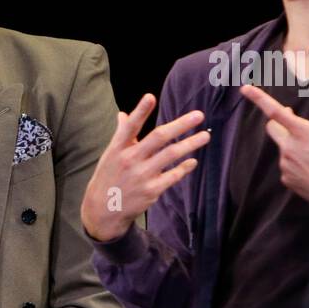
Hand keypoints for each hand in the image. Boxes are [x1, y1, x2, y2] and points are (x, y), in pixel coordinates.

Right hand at [81, 94, 209, 241]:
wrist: (103, 210)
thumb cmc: (108, 177)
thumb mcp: (110, 155)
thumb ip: (121, 134)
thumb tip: (123, 114)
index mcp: (118, 149)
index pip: (129, 127)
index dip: (140, 112)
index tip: (150, 97)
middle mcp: (130, 160)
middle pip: (158, 137)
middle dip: (180, 125)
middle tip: (199, 115)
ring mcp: (141, 175)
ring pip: (170, 155)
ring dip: (190, 144)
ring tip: (205, 136)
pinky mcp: (151, 191)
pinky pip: (172, 176)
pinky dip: (184, 167)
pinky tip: (193, 161)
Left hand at [240, 85, 308, 204]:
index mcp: (302, 132)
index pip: (275, 111)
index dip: (259, 99)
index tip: (245, 89)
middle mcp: (289, 147)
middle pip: (273, 128)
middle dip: (277, 122)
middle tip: (288, 119)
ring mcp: (285, 164)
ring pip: (286, 150)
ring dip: (296, 149)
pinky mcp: (286, 179)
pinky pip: (290, 167)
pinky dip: (299, 166)